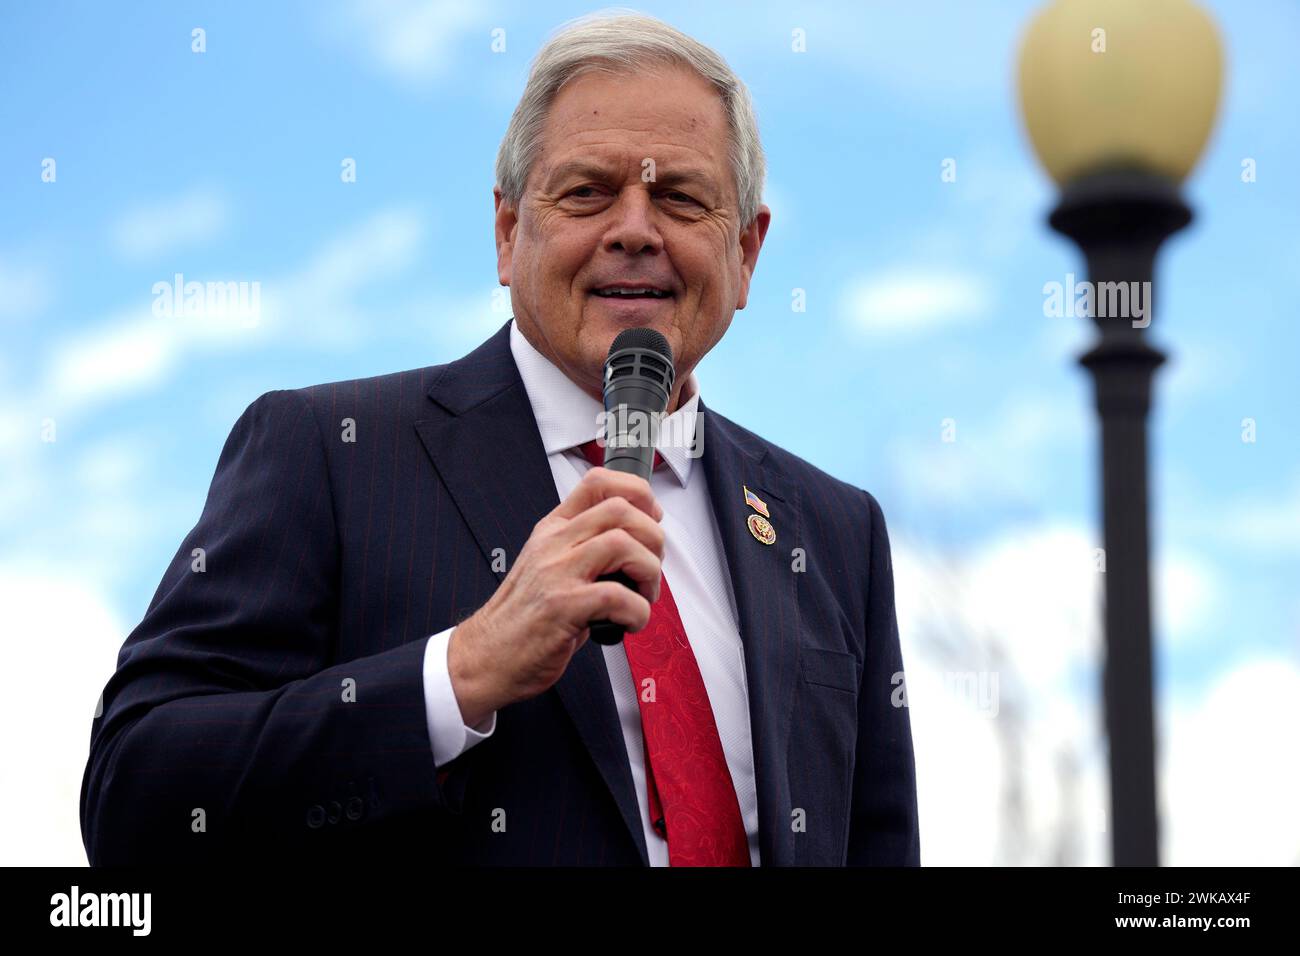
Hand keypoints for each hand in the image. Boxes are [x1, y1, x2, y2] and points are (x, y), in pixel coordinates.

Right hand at [447, 466, 664, 726]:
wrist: (486, 655)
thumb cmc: (524, 618)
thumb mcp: (552, 568)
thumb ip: (588, 551)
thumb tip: (640, 548)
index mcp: (554, 530)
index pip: (597, 483)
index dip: (637, 492)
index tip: (652, 518)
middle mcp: (555, 544)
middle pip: (620, 510)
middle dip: (653, 538)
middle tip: (650, 570)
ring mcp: (556, 573)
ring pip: (622, 544)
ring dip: (648, 572)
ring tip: (643, 597)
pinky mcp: (562, 607)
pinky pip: (616, 596)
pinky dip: (637, 611)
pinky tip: (631, 622)